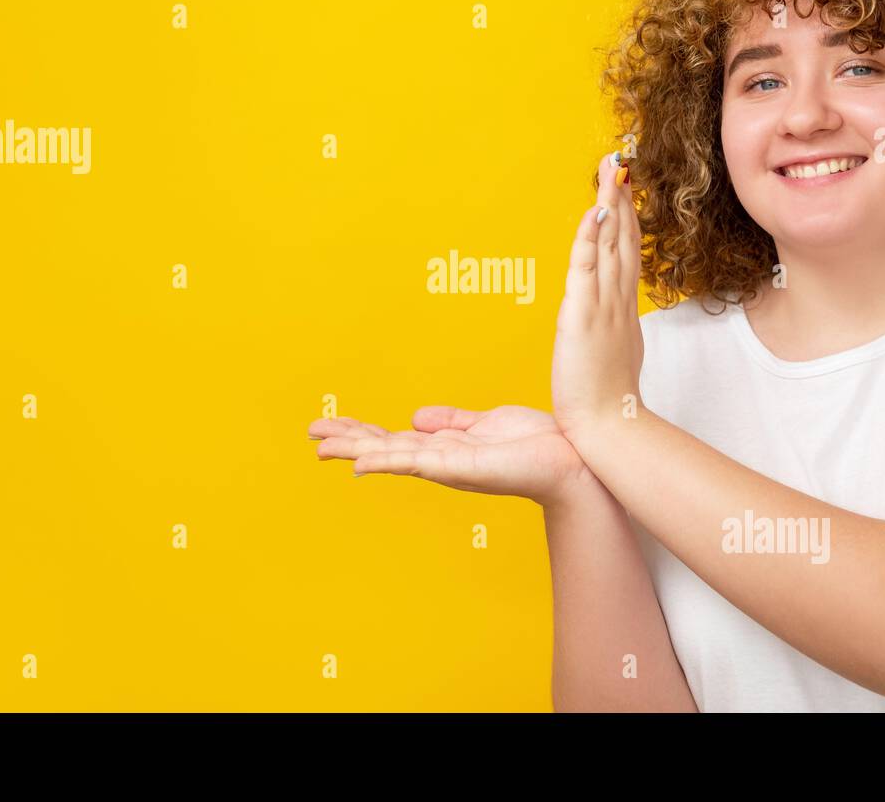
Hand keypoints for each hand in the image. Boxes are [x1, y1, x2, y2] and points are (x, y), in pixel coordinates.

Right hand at [307, 404, 596, 509]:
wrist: (573, 461)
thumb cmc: (537, 444)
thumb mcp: (486, 423)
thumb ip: (452, 421)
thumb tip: (416, 417)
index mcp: (445, 447)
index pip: (393, 438)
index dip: (360, 431)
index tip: (330, 424)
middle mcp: (441, 459)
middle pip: (383, 448)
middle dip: (346, 440)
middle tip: (311, 433)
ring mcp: (447, 465)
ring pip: (390, 455)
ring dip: (354, 449)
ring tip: (321, 448)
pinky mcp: (460, 466)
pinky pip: (415, 463)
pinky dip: (384, 463)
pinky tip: (359, 464)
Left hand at [550, 151, 644, 442]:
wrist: (609, 425)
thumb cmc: (608, 398)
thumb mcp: (615, 354)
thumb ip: (611, 329)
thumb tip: (607, 320)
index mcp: (624, 308)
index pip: (628, 252)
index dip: (627, 217)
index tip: (626, 187)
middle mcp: (619, 300)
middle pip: (624, 238)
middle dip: (622, 197)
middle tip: (621, 160)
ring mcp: (604, 305)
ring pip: (610, 244)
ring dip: (610, 203)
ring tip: (612, 168)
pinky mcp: (585, 315)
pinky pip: (588, 267)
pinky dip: (592, 237)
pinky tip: (595, 210)